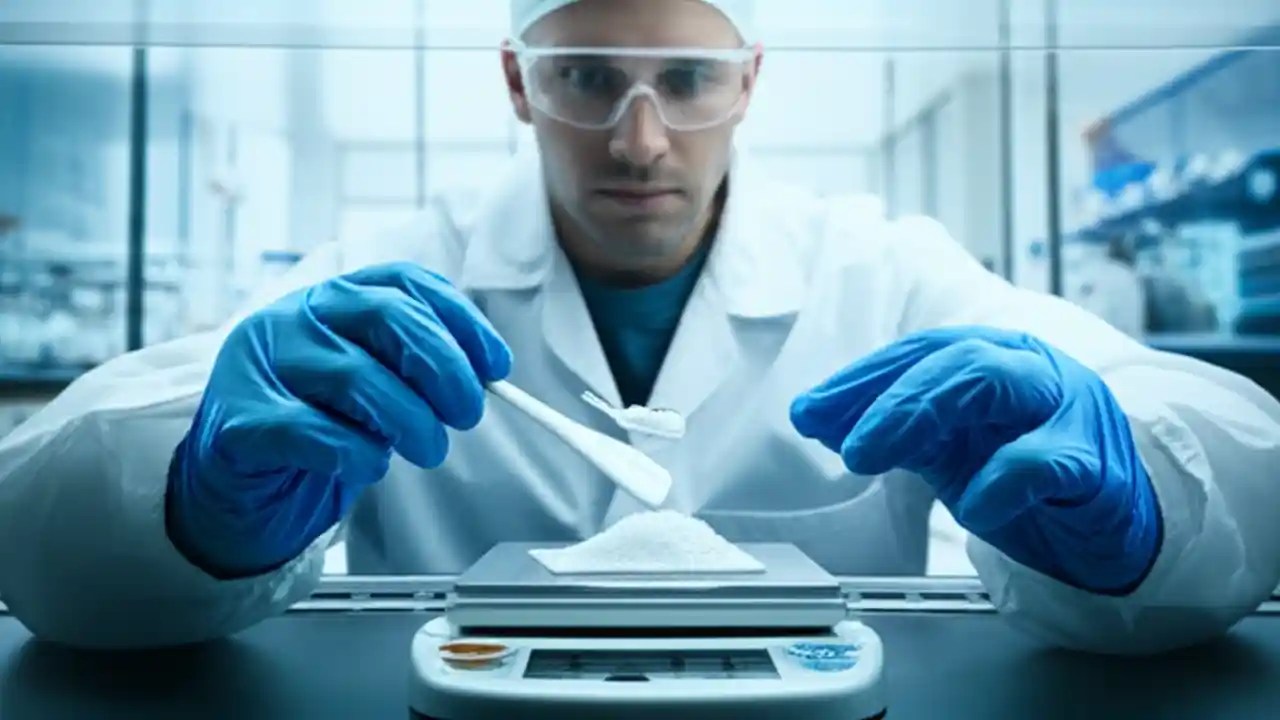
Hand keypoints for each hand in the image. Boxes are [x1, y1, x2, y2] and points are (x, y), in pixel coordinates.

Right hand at [166, 263, 511, 577]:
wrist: (240, 484)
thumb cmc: (318, 425)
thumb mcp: (375, 384)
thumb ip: (417, 368)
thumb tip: (486, 376)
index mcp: (333, 298)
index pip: (405, 282)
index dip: (460, 320)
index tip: (497, 366)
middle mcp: (293, 316)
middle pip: (385, 316)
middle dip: (442, 366)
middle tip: (468, 413)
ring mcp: (260, 363)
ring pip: (355, 375)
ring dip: (409, 419)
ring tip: (429, 449)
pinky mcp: (240, 420)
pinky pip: (314, 432)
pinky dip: (357, 453)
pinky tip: (369, 464)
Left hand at [790, 326, 1161, 594]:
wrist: (1109, 524)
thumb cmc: (1026, 472)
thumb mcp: (948, 447)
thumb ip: (894, 431)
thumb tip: (818, 418)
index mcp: (990, 358)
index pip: (918, 352)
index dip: (860, 379)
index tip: (809, 411)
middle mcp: (1028, 370)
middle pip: (954, 357)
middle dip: (886, 397)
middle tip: (843, 443)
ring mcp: (1066, 408)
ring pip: (995, 380)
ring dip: (920, 414)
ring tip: (870, 455)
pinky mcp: (1094, 463)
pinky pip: (1044, 459)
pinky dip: (999, 482)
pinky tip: (970, 508)